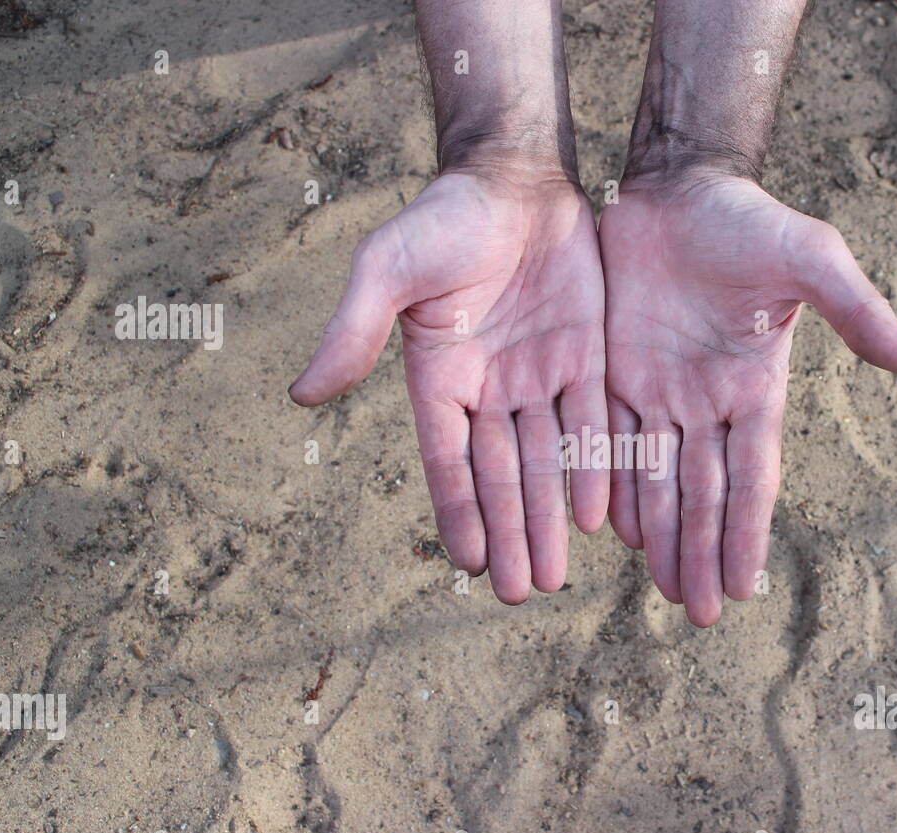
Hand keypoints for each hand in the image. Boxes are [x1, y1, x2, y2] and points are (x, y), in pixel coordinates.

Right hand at [290, 168, 608, 603]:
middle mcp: (489, 389)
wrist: (512, 177)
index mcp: (438, 379)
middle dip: (510, 534)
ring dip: (550, 519)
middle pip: (501, 475)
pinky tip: (597, 516)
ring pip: (547, 461)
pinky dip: (591, 468)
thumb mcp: (385, 269)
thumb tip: (299, 396)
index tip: (468, 565)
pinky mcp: (585, 357)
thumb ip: (351, 330)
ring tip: (553, 575)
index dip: (458, 512)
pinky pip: (590, 423)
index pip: (448, 461)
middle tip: (520, 592)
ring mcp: (539, 376)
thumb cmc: (440, 220)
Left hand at [599, 168, 896, 625]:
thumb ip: (859, 313)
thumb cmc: (748, 220)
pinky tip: (612, 533)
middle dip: (701, 553)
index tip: (744, 589)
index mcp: (754, 388)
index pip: (753, 477)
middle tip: (697, 614)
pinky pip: (610, 444)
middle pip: (703, 493)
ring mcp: (658, 392)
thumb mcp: (811, 259)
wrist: (677, 186)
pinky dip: (613, 488)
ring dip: (661, 536)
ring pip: (657, 480)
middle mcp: (707, 403)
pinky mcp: (614, 375)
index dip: (747, 533)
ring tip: (663, 590)